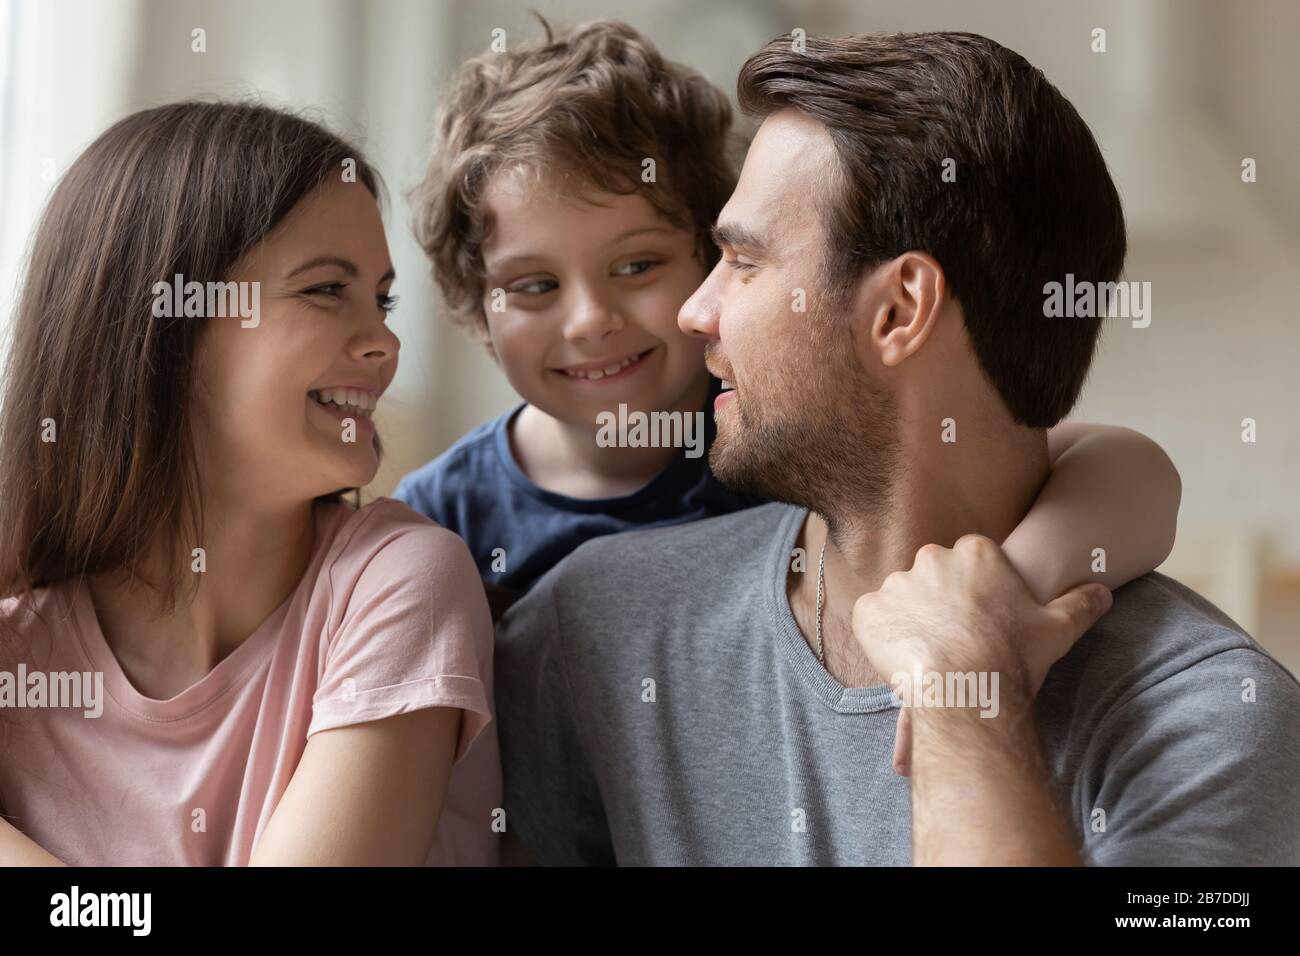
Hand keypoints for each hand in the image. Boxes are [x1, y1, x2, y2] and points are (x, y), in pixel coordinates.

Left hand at [852, 534, 1112, 775]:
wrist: (967, 689)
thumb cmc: (1014, 656)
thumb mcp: (1059, 628)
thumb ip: (1081, 603)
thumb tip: (1103, 591)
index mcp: (975, 551)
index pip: (971, 564)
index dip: (977, 595)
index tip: (983, 622)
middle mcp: (931, 557)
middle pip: (934, 577)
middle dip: (942, 603)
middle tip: (955, 640)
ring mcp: (896, 582)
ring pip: (903, 599)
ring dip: (912, 620)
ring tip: (931, 655)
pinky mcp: (868, 610)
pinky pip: (872, 620)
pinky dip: (883, 637)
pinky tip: (904, 660)